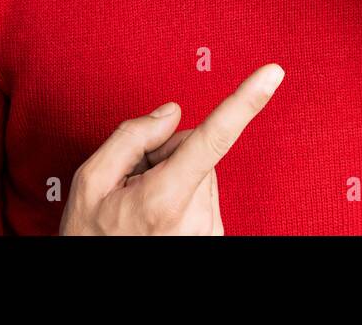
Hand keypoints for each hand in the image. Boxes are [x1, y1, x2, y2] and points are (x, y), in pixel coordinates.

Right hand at [58, 63, 284, 234]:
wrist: (99, 286)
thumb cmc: (89, 236)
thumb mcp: (90, 181)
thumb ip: (131, 136)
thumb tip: (171, 114)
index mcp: (164, 199)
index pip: (213, 137)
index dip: (245, 102)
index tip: (271, 75)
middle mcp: (195, 219)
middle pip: (196, 149)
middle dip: (166, 154)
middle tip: (133, 181)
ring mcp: (208, 232)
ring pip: (201, 171)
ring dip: (173, 176)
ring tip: (141, 203)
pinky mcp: (214, 237)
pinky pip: (205, 194)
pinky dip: (182, 195)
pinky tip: (156, 214)